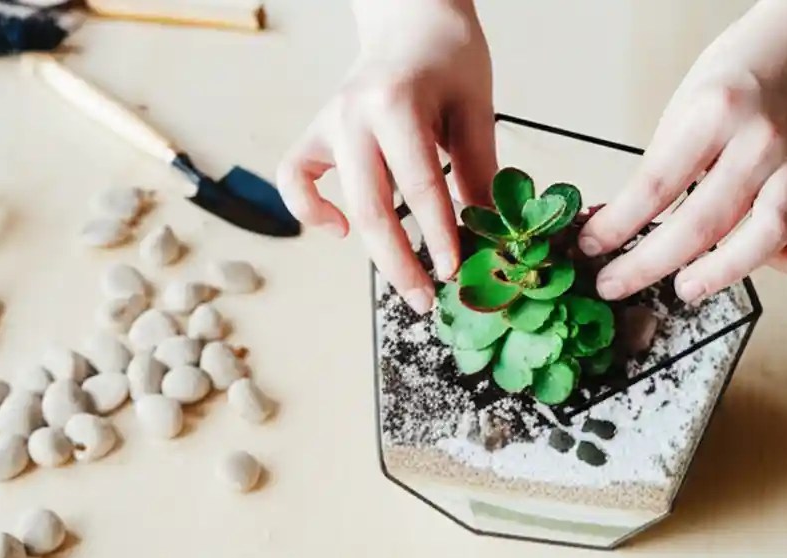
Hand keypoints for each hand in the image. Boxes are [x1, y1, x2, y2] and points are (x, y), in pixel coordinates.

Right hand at [277, 0, 495, 313]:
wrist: (410, 17)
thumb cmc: (448, 57)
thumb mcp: (476, 107)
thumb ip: (479, 169)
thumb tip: (492, 233)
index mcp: (396, 105)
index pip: (421, 185)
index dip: (438, 236)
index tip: (455, 273)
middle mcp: (354, 115)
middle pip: (372, 207)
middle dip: (401, 262)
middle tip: (428, 300)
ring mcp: (330, 124)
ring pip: (343, 202)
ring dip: (374, 250)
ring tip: (407, 282)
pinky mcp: (317, 131)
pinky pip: (294, 176)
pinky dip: (309, 208)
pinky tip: (338, 229)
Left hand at [579, 0, 786, 303]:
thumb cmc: (743, 67)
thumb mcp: (687, 100)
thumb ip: (667, 160)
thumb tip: (624, 218)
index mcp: (715, 113)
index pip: (655, 185)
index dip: (617, 225)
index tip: (591, 246)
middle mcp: (760, 142)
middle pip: (701, 222)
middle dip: (648, 263)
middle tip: (615, 283)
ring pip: (764, 237)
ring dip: (721, 273)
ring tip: (684, 288)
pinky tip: (765, 262)